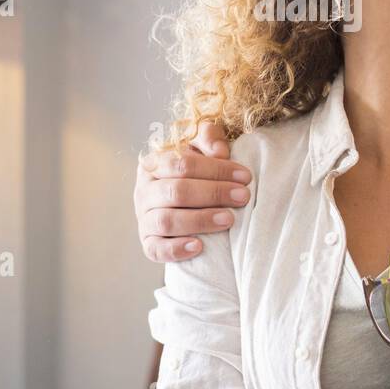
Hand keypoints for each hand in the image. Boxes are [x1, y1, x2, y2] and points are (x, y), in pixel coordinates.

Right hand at [135, 121, 251, 262]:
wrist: (185, 203)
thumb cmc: (196, 174)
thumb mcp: (201, 149)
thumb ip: (209, 139)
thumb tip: (219, 151)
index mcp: (154, 164)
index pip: (182, 164)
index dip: (215, 169)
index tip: (244, 177)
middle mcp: (144, 191)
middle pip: (176, 191)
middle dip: (213, 194)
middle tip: (242, 197)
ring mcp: (144, 219)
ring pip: (166, 220)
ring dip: (200, 220)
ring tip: (228, 219)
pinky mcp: (148, 243)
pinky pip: (156, 249)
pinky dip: (176, 249)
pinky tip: (199, 246)